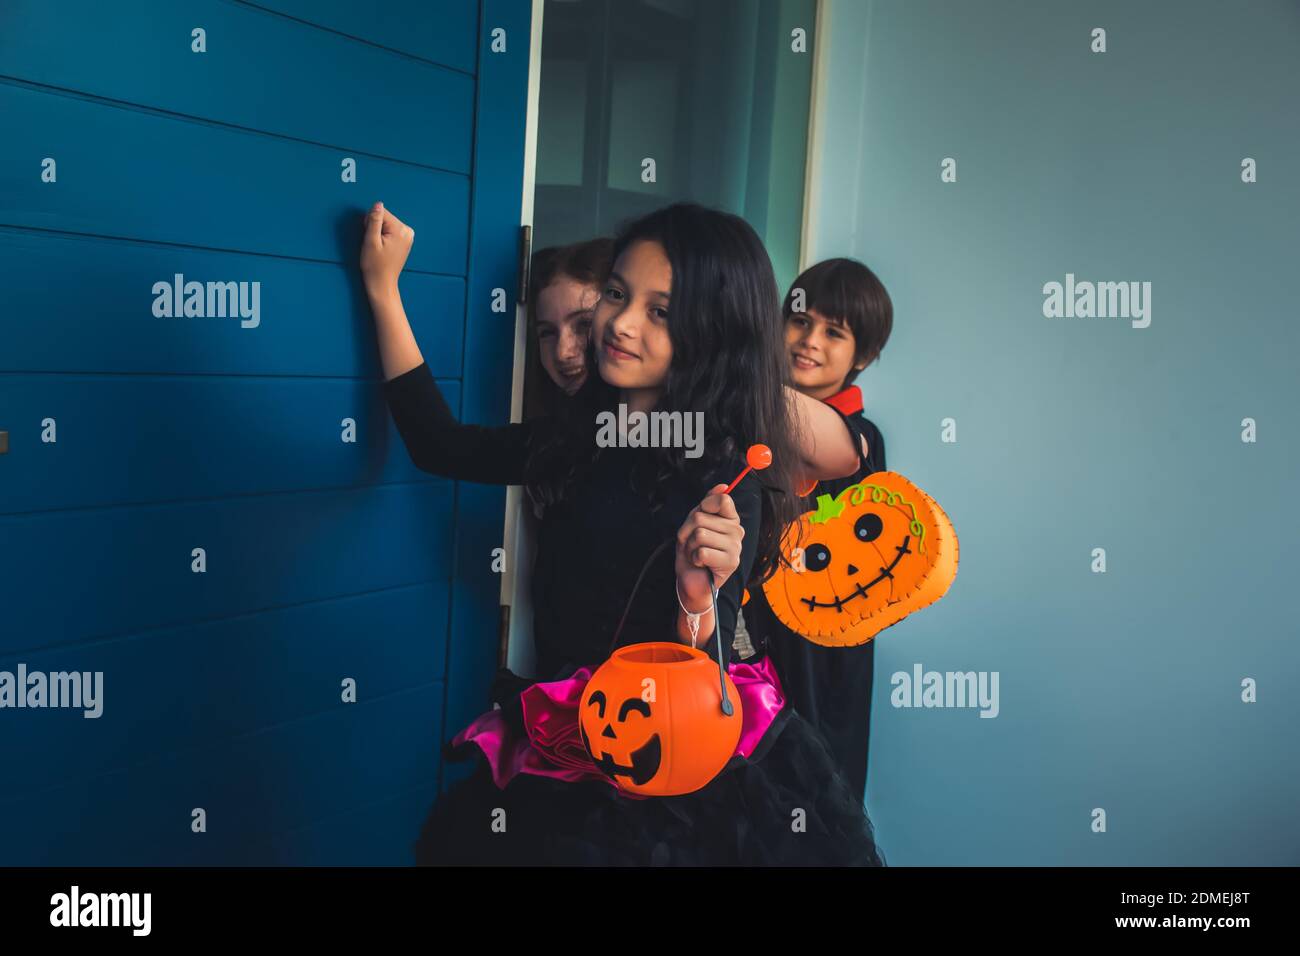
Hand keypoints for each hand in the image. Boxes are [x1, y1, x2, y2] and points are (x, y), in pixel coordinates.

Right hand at [360, 201, 413, 300]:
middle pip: (385, 218)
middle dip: (376, 227)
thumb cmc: (375, 265)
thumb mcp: (370, 241)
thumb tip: (378, 204)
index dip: (370, 222)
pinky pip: (391, 231)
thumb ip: (374, 220)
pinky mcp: (405, 241)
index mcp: (401, 230)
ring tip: (379, 247)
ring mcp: (408, 236)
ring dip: (379, 232)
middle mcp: (408, 231)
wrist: (382, 283)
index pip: (381, 212)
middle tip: (374, 244)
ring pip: (387, 224)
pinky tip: (383, 248)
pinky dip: (384, 236)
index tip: (371, 237)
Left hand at [674, 483, 743, 607]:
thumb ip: (708, 503)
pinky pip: (702, 552)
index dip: (704, 506)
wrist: (692, 580)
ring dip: (689, 547)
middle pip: (701, 518)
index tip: (700, 516)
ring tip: (696, 554)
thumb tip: (723, 485)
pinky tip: (701, 564)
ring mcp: (736, 547)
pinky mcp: (731, 563)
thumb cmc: (693, 550)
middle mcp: (737, 531)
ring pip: (699, 535)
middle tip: (692, 544)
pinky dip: (694, 559)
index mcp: (730, 519)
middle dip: (687, 532)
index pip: (722, 500)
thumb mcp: (695, 523)